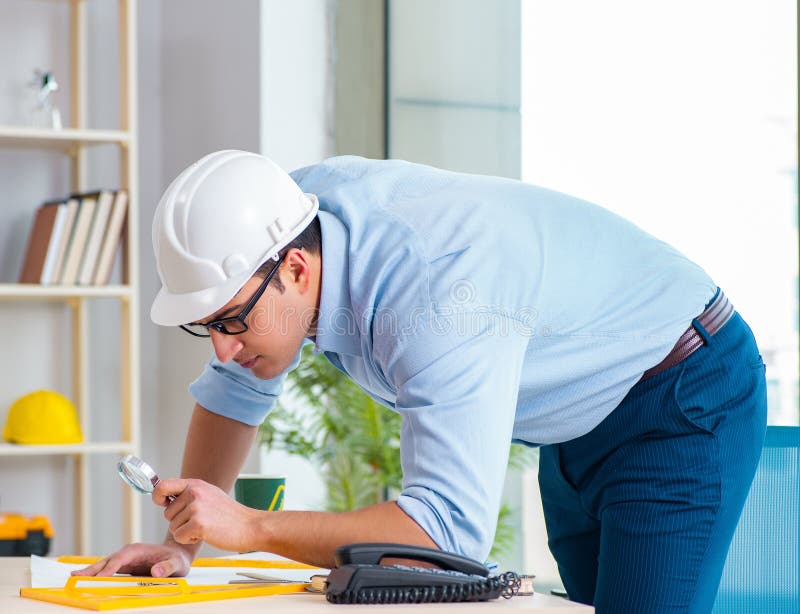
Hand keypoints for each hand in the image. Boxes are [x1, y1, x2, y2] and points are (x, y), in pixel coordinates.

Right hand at [71, 542, 192, 577]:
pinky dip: (96, 575)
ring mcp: (125, 560)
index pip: (122, 558)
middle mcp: (129, 553)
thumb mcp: (177, 564)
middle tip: (76, 577)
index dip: (111, 567)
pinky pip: (108, 571)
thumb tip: (156, 572)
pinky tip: (85, 580)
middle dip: (93, 568)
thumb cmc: (177, 559)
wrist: (177, 554)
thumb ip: (168, 567)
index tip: (100, 577)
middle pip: (108, 561)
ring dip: (90, 572)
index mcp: (139, 550)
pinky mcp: (124, 566)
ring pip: (105, 565)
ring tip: (74, 579)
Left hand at [154, 478, 262, 551]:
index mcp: (196, 484)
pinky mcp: (198, 524)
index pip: (163, 485)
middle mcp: (195, 493)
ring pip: (173, 527)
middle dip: (179, 522)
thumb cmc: (230, 515)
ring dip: (186, 532)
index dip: (157, 496)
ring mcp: (196, 508)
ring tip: (206, 527)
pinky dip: (189, 540)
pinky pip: (179, 537)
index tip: (162, 503)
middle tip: (200, 521)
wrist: (250, 526)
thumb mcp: (210, 495)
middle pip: (167, 513)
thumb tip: (165, 497)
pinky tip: (206, 534)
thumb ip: (190, 494)